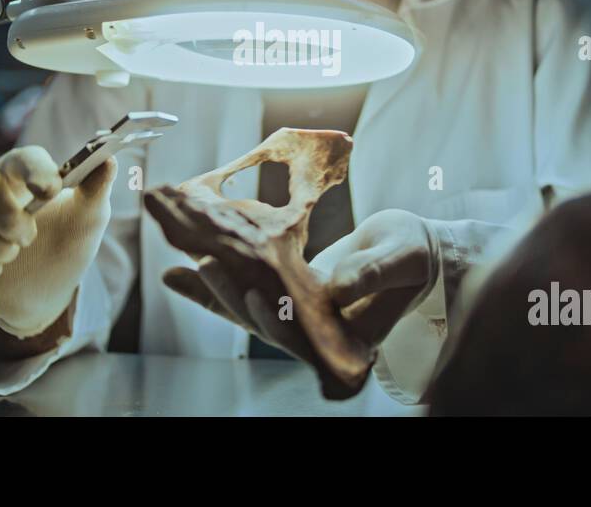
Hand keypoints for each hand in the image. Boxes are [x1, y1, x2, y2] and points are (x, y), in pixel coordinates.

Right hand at [0, 146, 116, 336]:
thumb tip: (109, 160)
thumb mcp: (88, 217)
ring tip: (12, 257)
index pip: (22, 157)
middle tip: (28, 239)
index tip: (52, 191)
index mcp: (22, 172)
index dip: (34, 170)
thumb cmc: (66, 241)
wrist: (45, 289)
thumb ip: (96, 189)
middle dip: (3, 214)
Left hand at [163, 209, 437, 359]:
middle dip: (234, 297)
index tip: (259, 298)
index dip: (281, 323)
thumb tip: (340, 286)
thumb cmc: (412, 255)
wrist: (406, 250)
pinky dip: (213, 282)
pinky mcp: (282, 297)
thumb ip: (375, 273)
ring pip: (249, 309)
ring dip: (214, 291)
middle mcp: (317, 336)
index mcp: (350, 339)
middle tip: (207, 265)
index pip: (309, 339)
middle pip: (268, 323)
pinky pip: (245, 288)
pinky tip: (178, 270)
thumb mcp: (402, 258)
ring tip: (178, 269)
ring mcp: (297, 318)